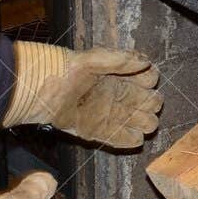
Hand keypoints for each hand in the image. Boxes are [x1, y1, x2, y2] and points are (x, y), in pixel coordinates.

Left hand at [1, 42, 161, 149]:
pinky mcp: (100, 131)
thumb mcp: (95, 59)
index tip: (144, 81)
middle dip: (151, 104)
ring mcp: (112, 114)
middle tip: (142, 104)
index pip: (150, 79)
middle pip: (151, 103)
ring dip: (144, 123)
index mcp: (121, 76)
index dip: (150, 80)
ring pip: (142, 123)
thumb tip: (146, 62)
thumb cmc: (70, 70)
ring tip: (136, 121)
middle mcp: (120, 95)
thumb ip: (120, 60)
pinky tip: (133, 137)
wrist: (46, 90)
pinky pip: (123, 139)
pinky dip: (130, 139)